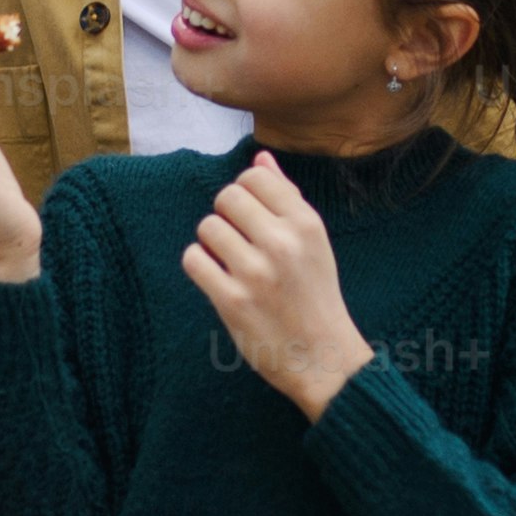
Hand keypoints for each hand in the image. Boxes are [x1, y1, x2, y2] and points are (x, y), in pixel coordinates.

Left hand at [183, 153, 371, 419]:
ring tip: (229, 261)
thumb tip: (260, 157)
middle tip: (238, 241)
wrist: (322, 357)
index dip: (245, 193)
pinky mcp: (233, 301)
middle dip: (226, 216)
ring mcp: (256, 273)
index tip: (250, 216)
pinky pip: (194, 260)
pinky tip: (216, 277)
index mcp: (306, 224)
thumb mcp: (313, 242)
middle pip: (226, 197)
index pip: (254, 176)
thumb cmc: (315, 295)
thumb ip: (286, 197)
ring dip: (212, 243)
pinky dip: (199, 266)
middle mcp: (282, 243)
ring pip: (208, 227)